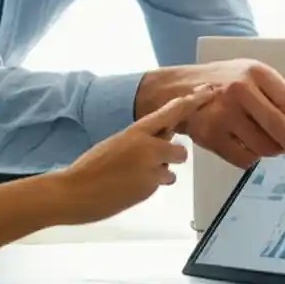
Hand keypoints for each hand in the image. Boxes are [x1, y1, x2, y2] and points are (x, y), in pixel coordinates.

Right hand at [55, 85, 217, 224]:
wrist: (74, 191)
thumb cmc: (92, 166)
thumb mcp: (118, 142)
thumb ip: (143, 138)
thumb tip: (163, 137)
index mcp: (137, 130)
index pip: (173, 112)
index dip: (194, 101)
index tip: (210, 92)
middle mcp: (148, 147)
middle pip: (181, 150)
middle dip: (171, 156)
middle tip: (153, 160)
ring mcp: (150, 170)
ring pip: (171, 171)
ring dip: (159, 173)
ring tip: (133, 175)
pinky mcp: (148, 190)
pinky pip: (158, 185)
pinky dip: (148, 186)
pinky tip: (127, 187)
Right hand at [140, 60, 284, 168]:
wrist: (178, 89)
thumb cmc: (223, 82)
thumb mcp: (255, 77)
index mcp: (256, 72)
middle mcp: (240, 90)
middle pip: (282, 130)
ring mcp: (224, 114)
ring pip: (265, 148)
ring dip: (270, 151)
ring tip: (263, 141)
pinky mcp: (210, 135)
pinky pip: (245, 160)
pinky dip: (250, 158)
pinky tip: (244, 145)